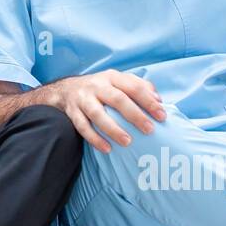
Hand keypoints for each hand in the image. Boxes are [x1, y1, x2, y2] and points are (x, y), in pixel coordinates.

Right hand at [47, 70, 166, 151]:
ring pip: (97, 114)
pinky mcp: (72, 112)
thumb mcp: (117, 80)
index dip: (148, 101)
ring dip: (113, 128)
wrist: (64, 89)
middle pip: (117, 99)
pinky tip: (107, 149)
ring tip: (128, 142)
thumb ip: (139, 86)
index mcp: (112, 77)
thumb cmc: (100, 88)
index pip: (133, 87)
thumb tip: (159, 100)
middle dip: (134, 115)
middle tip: (149, 130)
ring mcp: (82, 99)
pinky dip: (94, 138)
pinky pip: (82, 127)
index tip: (162, 116)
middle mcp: (96, 86)